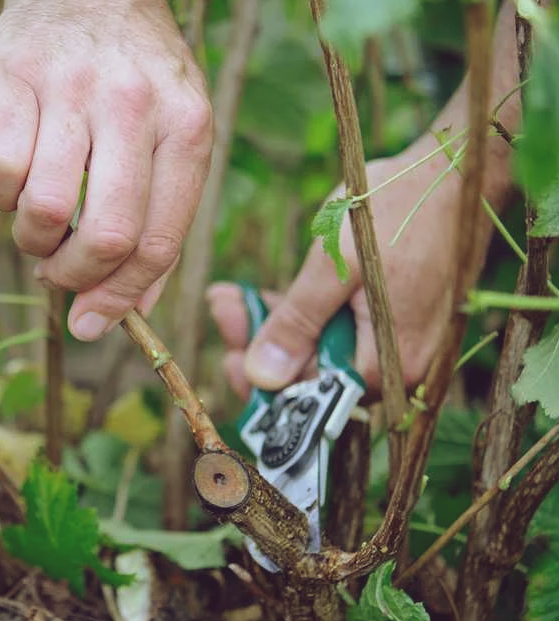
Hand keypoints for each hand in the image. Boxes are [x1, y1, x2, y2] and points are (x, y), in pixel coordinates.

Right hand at [0, 0, 211, 340]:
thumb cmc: (135, 76)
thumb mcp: (173, 136)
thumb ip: (160, 219)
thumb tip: (129, 310)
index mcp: (187, 128)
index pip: (158, 241)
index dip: (121, 298)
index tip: (91, 323)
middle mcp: (135, 106)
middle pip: (106, 235)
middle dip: (75, 279)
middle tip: (58, 275)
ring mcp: (71, 88)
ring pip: (44, 211)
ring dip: (32, 241)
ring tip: (37, 226)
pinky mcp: (12, 76)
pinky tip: (12, 186)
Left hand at [209, 138, 465, 398]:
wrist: (450, 170)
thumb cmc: (397, 210)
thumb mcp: (335, 265)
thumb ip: (298, 324)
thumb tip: (262, 378)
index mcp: (387, 364)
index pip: (311, 396)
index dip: (262, 380)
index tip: (226, 357)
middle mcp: (397, 366)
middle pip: (312, 373)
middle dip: (261, 345)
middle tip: (224, 309)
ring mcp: (396, 343)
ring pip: (320, 349)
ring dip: (275, 326)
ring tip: (231, 297)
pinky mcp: (391, 321)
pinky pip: (338, 330)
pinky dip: (302, 314)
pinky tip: (264, 294)